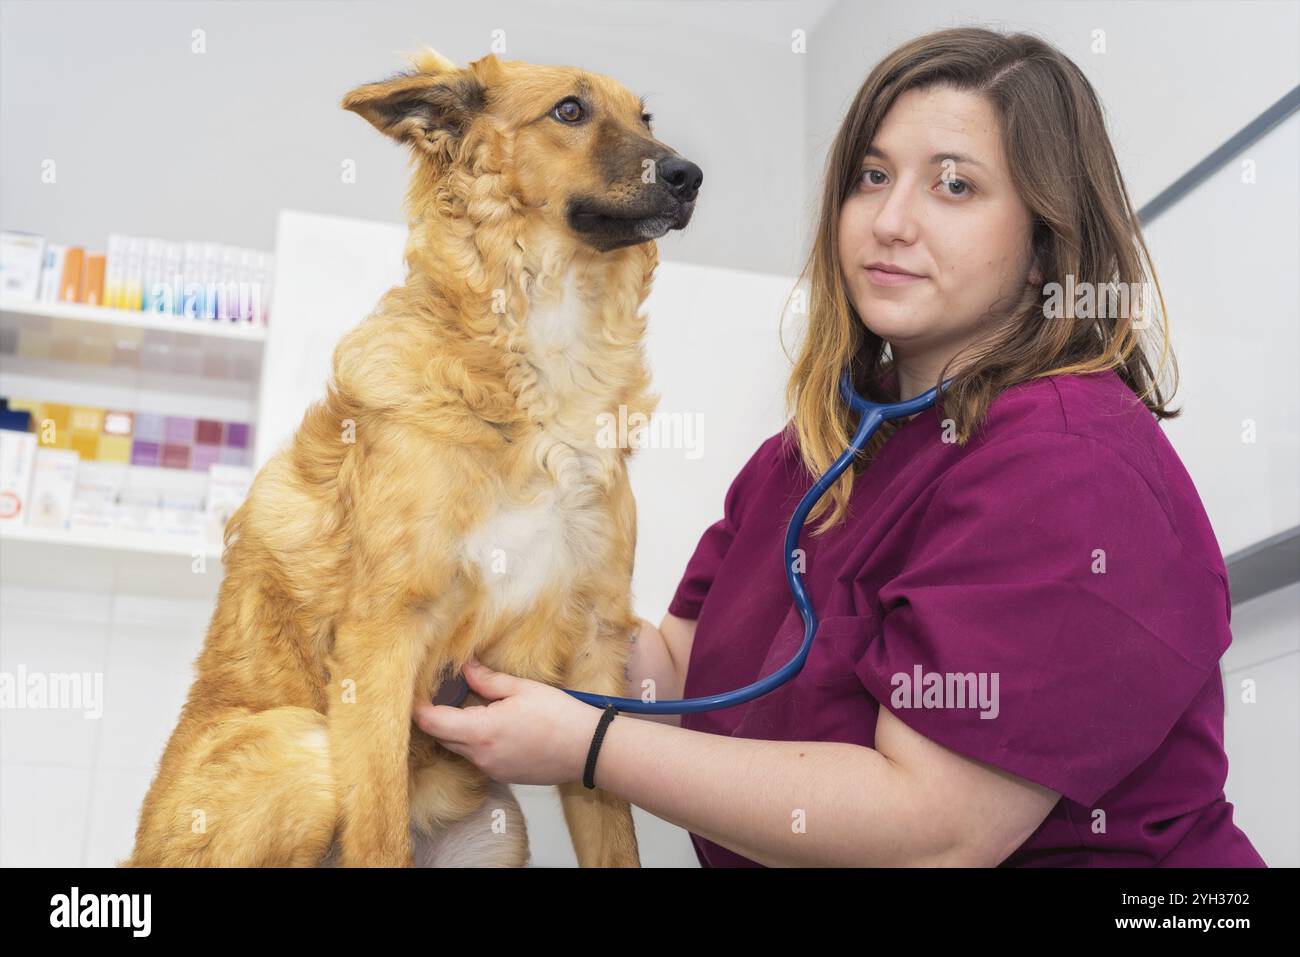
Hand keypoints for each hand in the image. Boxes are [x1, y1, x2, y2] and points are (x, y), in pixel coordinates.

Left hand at [413, 657, 603, 786]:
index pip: (432, 723)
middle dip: (439, 716)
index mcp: (481, 731)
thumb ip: (488, 680)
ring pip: (461, 748)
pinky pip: (479, 757)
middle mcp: (480, 756)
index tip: (416, 693)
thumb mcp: (522, 689)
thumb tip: (465, 668)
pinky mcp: (503, 775)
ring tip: (471, 705)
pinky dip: (477, 740)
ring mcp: (491, 769)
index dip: (419, 708)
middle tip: (443, 692)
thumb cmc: (560, 717)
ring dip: (459, 729)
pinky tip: (495, 724)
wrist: (589, 750)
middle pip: (442, 737)